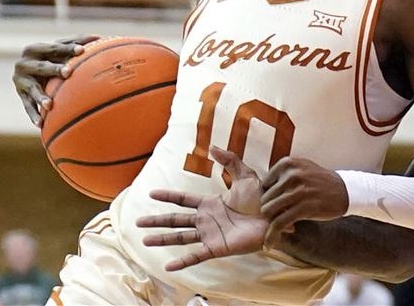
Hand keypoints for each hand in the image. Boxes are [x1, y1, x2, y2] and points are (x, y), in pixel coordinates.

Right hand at [12, 35, 99, 125]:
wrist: (24, 72)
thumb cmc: (49, 58)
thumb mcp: (57, 51)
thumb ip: (74, 44)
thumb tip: (99, 37)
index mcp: (35, 49)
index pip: (53, 48)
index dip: (67, 48)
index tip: (81, 51)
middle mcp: (24, 63)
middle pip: (42, 67)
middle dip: (54, 69)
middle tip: (68, 72)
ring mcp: (20, 80)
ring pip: (32, 89)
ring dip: (40, 97)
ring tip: (49, 105)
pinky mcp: (20, 94)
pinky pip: (27, 106)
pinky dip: (33, 115)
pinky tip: (40, 125)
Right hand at [137, 147, 267, 270]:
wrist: (275, 217)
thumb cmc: (263, 200)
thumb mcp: (246, 176)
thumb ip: (230, 161)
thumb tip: (212, 147)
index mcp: (210, 204)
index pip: (184, 200)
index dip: (168, 197)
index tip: (151, 194)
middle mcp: (206, 220)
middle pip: (176, 220)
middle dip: (157, 221)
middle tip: (138, 223)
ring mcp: (210, 235)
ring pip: (181, 237)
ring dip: (163, 239)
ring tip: (145, 240)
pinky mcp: (217, 248)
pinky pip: (196, 255)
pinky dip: (183, 261)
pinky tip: (168, 265)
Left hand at [261, 157, 348, 245]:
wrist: (345, 191)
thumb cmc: (320, 182)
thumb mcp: (301, 168)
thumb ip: (282, 175)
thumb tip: (261, 189)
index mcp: (288, 164)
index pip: (264, 185)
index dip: (270, 197)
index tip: (278, 204)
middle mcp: (291, 175)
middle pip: (264, 199)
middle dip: (270, 210)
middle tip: (280, 217)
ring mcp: (298, 191)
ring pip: (268, 211)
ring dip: (270, 223)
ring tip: (276, 228)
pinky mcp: (303, 208)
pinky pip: (279, 224)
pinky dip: (271, 236)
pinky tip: (269, 244)